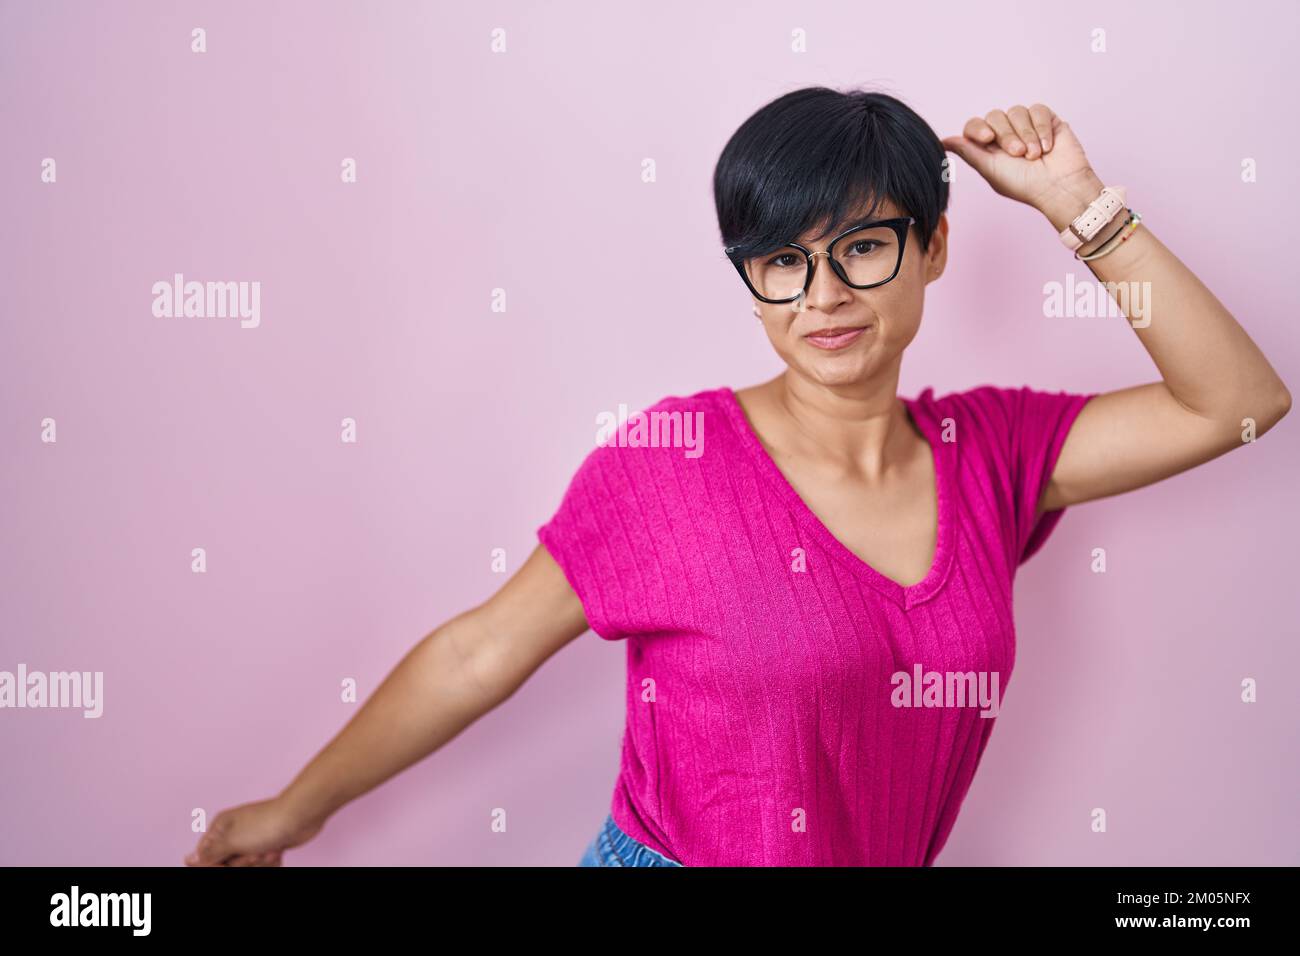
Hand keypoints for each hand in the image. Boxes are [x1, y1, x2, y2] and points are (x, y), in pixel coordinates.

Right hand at [183, 796, 324, 866]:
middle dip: (243, 863)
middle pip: (227, 863)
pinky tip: (278, 850)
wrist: (302, 816)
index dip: (215, 865)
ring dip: (259, 863)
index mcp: (220, 827)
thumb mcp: (232, 841)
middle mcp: (234, 833)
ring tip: (268, 849)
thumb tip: (188, 860)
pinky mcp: (268, 846)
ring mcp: (252, 840)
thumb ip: (210, 854)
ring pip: (247, 866)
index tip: (229, 862)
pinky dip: (270, 861)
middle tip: (254, 852)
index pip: (205, 856)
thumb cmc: (266, 823)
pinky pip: (263, 864)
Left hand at [941, 104, 1103, 224]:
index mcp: (989, 147)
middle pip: (995, 116)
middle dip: (1007, 135)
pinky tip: (1047, 147)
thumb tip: (943, 141)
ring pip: (1016, 111)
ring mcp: (1027, 125)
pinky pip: (1038, 110)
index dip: (978, 128)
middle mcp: (1006, 133)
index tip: (988, 139)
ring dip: (1026, 134)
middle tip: (1018, 154)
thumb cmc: (1025, 185)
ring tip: (1034, 155)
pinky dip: (1042, 128)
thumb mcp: (991, 170)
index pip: (974, 126)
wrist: (1059, 187)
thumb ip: (969, 152)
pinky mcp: (1047, 120)